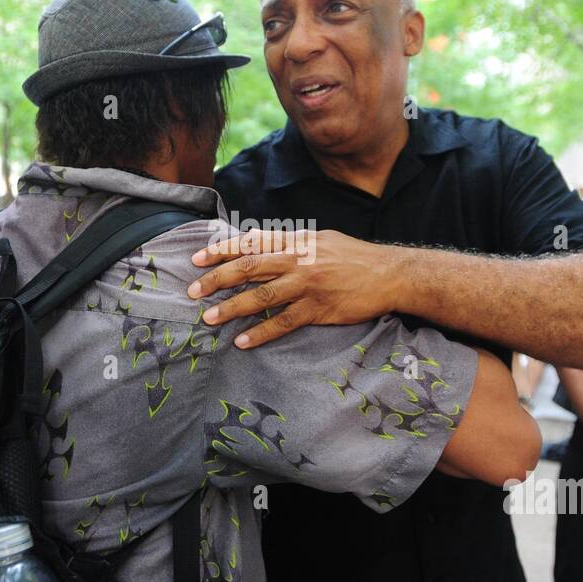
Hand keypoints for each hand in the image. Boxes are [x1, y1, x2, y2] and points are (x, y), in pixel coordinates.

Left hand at [187, 228, 404, 348]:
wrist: (390, 274)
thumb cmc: (354, 257)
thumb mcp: (320, 240)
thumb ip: (289, 243)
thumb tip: (257, 245)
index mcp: (296, 241)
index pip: (251, 243)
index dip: (221, 250)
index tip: (197, 259)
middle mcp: (299, 260)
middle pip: (249, 268)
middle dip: (217, 279)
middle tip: (192, 291)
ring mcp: (308, 286)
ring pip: (262, 297)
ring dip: (232, 308)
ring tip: (209, 318)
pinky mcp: (318, 309)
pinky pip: (283, 322)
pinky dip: (261, 332)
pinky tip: (243, 341)